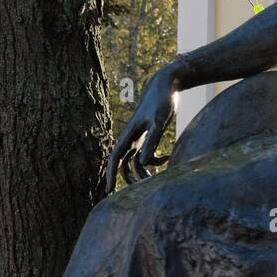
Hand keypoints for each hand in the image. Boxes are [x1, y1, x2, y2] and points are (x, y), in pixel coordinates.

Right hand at [105, 62, 178, 191]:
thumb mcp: (158, 122)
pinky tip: (168, 158)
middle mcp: (131, 136)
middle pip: (123, 163)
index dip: (111, 173)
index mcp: (129, 133)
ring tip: (154, 180)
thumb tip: (142, 164)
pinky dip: (155, 160)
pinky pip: (146, 154)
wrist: (168, 84)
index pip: (115, 157)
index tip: (108, 190)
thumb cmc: (162, 101)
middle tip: (138, 191)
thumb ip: (152, 141)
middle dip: (129, 178)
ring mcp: (139, 136)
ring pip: (135, 161)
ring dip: (143, 172)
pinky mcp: (149, 134)